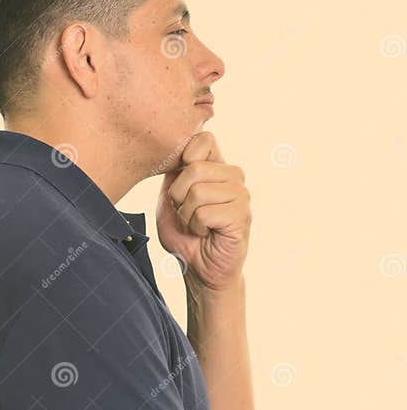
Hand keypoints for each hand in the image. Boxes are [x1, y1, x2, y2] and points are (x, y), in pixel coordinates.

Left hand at [155, 131, 251, 291]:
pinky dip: (196, 227)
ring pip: (198, 191)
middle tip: (187, 214)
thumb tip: (177, 152)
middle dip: (179, 196)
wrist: (200, 270)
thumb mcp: (169, 200)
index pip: (204, 139)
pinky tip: (206, 234)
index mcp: (217, 166)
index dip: (183, 160)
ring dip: (187, 215)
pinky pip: (204, 213)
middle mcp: (233, 175)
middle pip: (194, 167)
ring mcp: (241, 194)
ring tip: (197, 225)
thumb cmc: (184, 235)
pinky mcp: (241, 215)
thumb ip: (173, 174)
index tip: (181, 188)